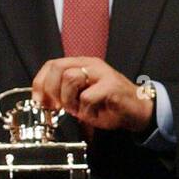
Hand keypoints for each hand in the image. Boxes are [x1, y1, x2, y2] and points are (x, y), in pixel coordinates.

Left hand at [31, 57, 152, 133]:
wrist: (138, 111)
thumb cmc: (110, 105)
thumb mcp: (81, 98)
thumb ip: (64, 94)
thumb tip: (43, 101)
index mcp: (83, 65)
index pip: (52, 65)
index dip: (40, 83)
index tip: (39, 101)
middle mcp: (91, 65)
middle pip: (58, 68)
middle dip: (52, 91)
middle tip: (59, 107)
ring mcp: (102, 74)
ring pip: (70, 79)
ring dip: (69, 101)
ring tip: (79, 110)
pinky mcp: (111, 86)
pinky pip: (87, 97)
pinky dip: (86, 111)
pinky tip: (93, 114)